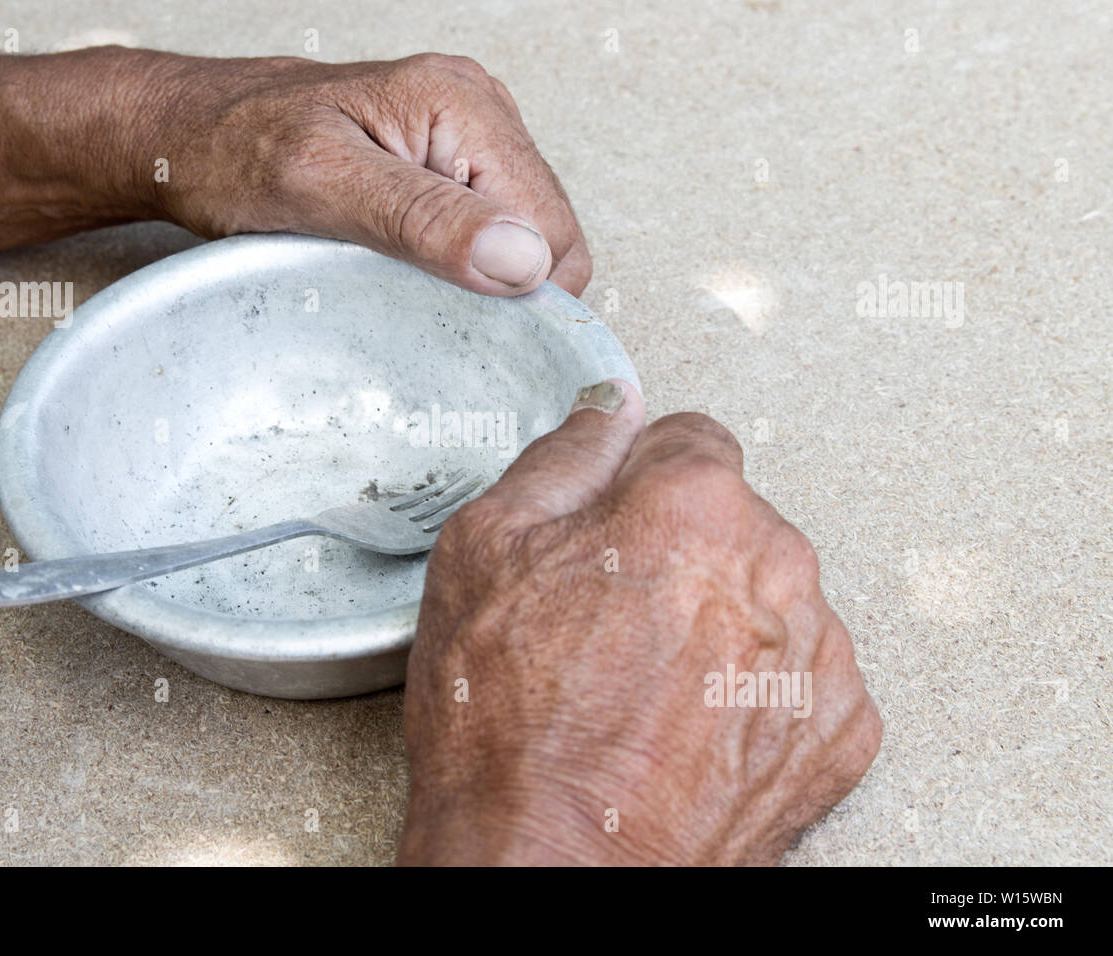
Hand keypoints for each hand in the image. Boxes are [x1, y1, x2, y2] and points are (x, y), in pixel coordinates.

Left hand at [132, 53, 589, 294]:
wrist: (185, 134)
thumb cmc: (231, 152)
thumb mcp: (322, 189)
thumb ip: (424, 220)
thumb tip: (522, 261)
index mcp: (464, 107)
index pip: (554, 235)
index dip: (518, 298)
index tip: (451, 324)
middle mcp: (480, 111)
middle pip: (546, 239)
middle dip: (495, 288)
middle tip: (415, 306)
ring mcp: (466, 136)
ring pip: (519, 242)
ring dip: (473, 281)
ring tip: (402, 283)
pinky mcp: (446, 162)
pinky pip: (484, 232)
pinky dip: (454, 266)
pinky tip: (405, 271)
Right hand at [398, 381, 881, 864]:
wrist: (554, 866)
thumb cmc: (508, 725)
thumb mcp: (485, 549)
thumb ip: (564, 456)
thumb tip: (611, 410)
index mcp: (694, 505)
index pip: (690, 440)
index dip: (636, 483)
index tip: (613, 527)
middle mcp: (778, 567)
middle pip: (734, 523)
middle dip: (681, 554)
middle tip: (609, 619)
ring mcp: (819, 656)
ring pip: (771, 598)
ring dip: (723, 623)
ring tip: (645, 685)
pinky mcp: (838, 734)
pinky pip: (802, 677)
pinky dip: (757, 693)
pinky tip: (691, 725)